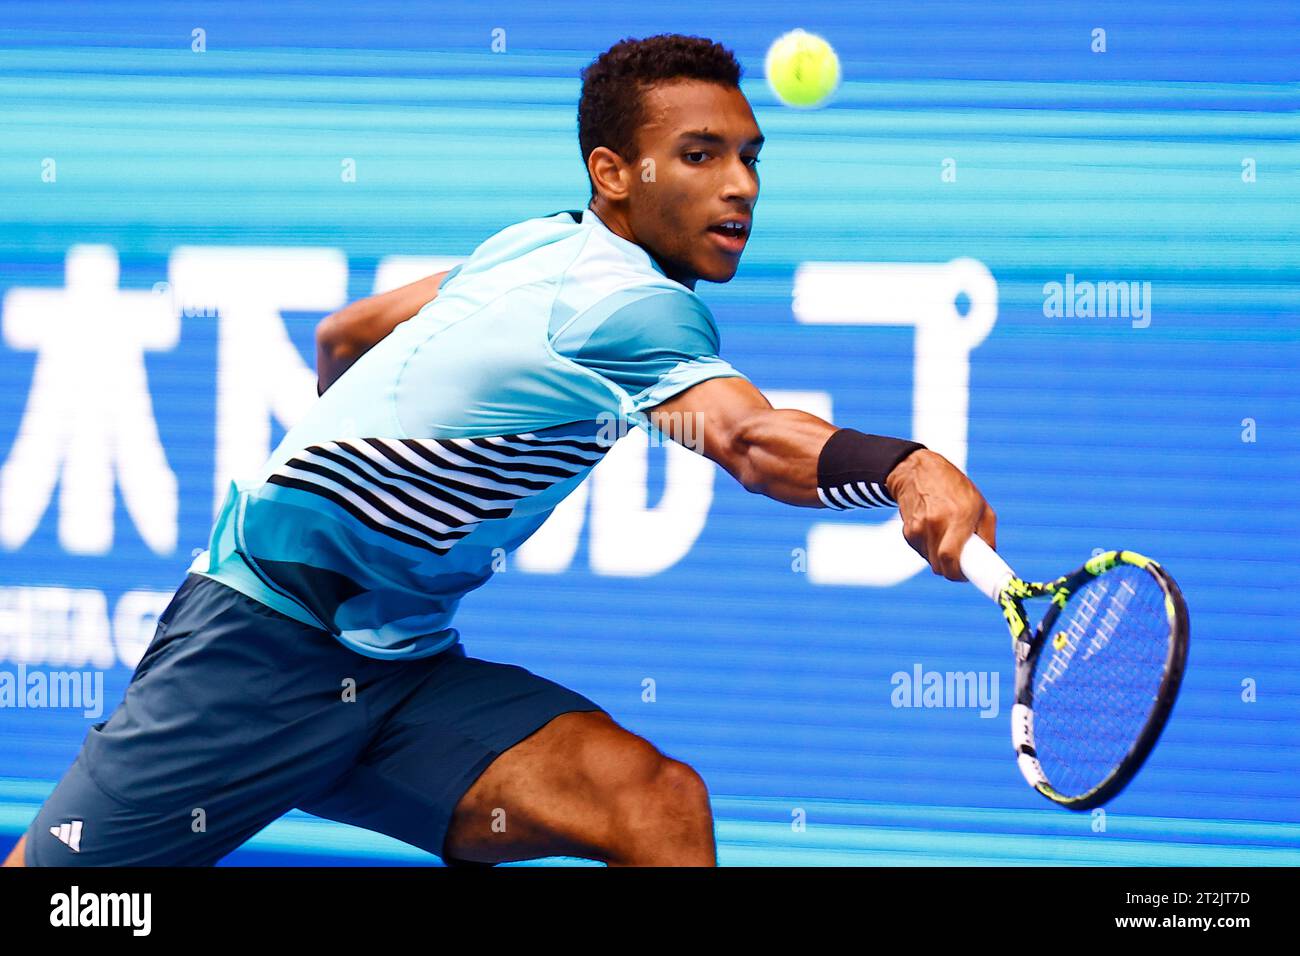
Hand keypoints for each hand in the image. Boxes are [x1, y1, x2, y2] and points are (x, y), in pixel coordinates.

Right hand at [885, 449, 995, 580]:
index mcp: (958, 517)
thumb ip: (987, 535)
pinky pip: (921, 551)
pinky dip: (929, 548)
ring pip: (930, 561)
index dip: (958, 574)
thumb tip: (987, 560)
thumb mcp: (980, 505)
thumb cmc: (954, 487)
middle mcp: (935, 523)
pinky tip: (933, 530)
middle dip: (951, 569)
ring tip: (946, 538)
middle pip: (940, 566)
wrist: (916, 470)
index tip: (965, 576)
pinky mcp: (907, 531)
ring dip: (940, 558)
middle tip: (961, 562)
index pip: (951, 558)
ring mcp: (918, 528)